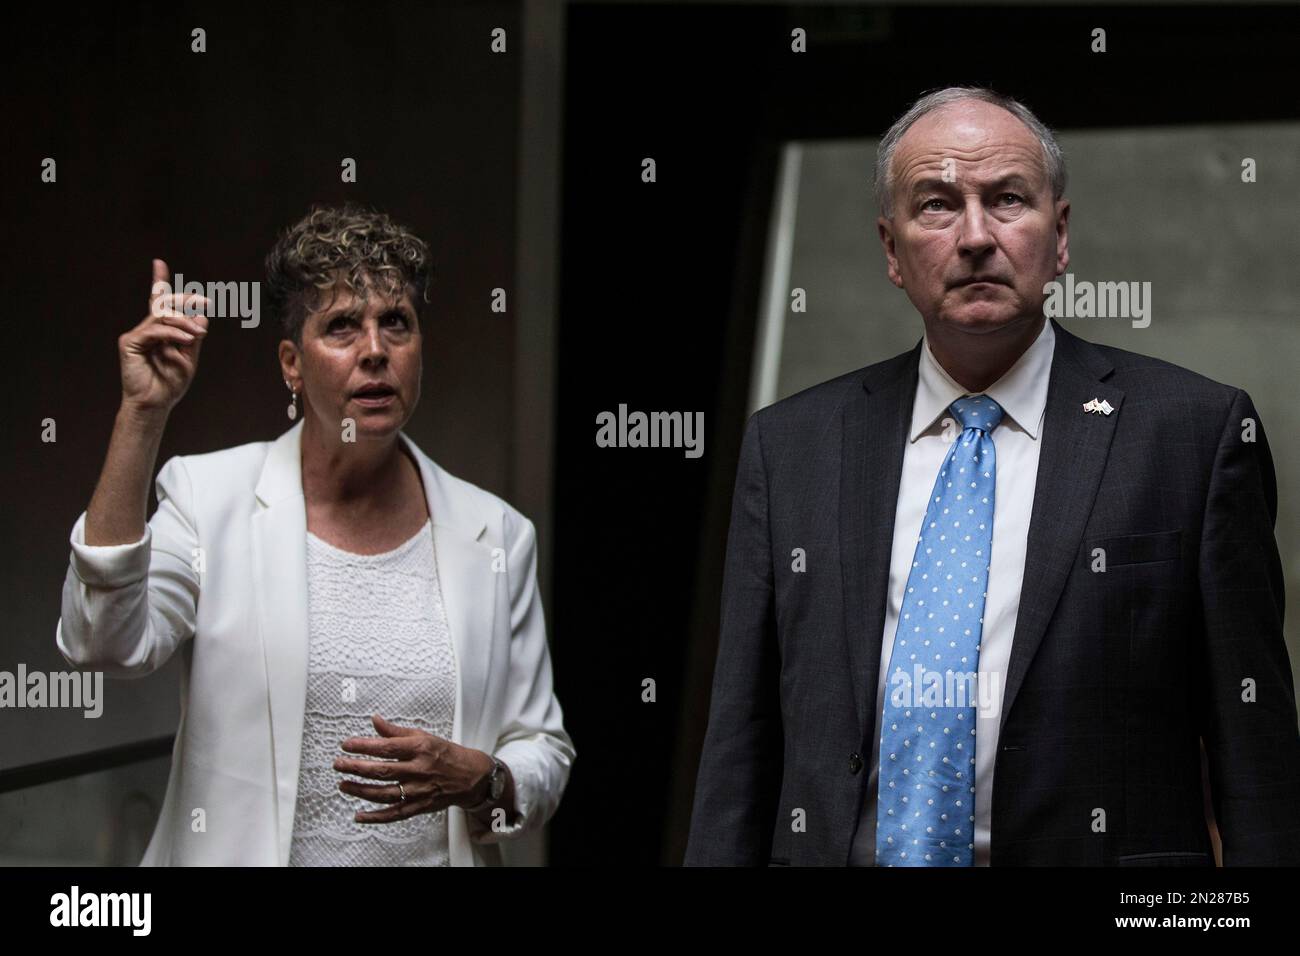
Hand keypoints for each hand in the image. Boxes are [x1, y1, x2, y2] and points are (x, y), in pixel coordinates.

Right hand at [119, 259, 208, 415]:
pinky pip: (155, 331)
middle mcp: (147, 329)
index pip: (160, 303)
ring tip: (199, 333)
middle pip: (163, 304)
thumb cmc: (170, 383)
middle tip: (205, 302)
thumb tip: (201, 314)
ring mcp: (137, 335)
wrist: (155, 403)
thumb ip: (193, 336)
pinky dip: (173, 333)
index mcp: (161, 331)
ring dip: (184, 322)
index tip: (158, 263)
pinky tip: (187, 340)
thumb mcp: (189, 357)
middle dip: (184, 300)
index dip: (158, 282)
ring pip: (162, 316)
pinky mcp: (130, 343)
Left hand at [333, 714, 493, 823]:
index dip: (363, 746)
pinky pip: (394, 814)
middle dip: (356, 768)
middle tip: (339, 764)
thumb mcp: (423, 736)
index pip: (386, 747)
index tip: (346, 745)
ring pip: (384, 793)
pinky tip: (359, 815)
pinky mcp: (419, 806)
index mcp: (420, 748)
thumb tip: (375, 720)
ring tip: (343, 785)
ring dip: (360, 790)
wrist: (470, 776)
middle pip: (382, 770)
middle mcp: (418, 770)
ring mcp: (418, 790)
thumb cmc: (446, 754)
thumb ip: (396, 731)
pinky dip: (375, 817)